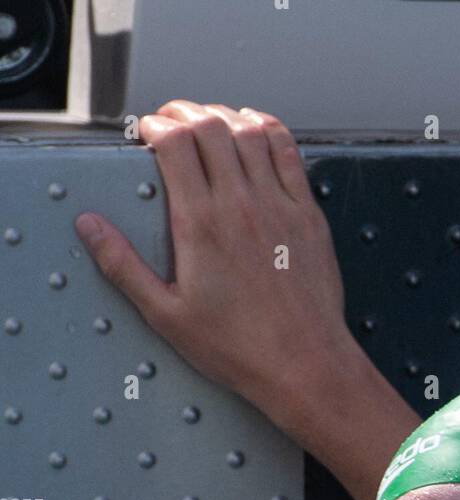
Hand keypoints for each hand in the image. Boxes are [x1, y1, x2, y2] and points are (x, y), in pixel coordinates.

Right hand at [75, 100, 420, 499]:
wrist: (304, 365)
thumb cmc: (240, 349)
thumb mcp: (167, 316)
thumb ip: (125, 267)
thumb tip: (91, 227)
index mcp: (201, 225)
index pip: (175, 143)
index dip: (155, 126)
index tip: (145, 133)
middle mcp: (240, 205)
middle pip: (210, 126)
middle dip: (184, 113)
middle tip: (171, 123)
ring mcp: (278, 205)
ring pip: (250, 130)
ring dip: (224, 116)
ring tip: (208, 123)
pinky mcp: (307, 215)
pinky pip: (289, 152)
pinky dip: (268, 130)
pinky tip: (256, 131)